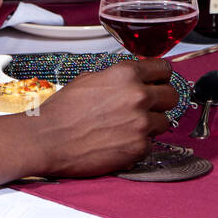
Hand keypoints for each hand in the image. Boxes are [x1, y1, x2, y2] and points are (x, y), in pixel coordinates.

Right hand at [35, 58, 180, 176]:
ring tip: (128, 128)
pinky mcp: (138, 147)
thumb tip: (132, 79)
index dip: (160, 78)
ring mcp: (140, 123)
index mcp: (126, 74)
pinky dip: (139, 145)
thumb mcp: (89, 79)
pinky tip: (120, 143)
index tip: (158, 83)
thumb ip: (117, 78)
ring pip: (164, 122)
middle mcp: (137, 96)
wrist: (46, 140)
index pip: (164, 69)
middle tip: (147, 108)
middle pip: (171, 95)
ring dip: (151, 125)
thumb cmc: (61, 112)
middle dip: (161, 102)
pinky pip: (151, 144)